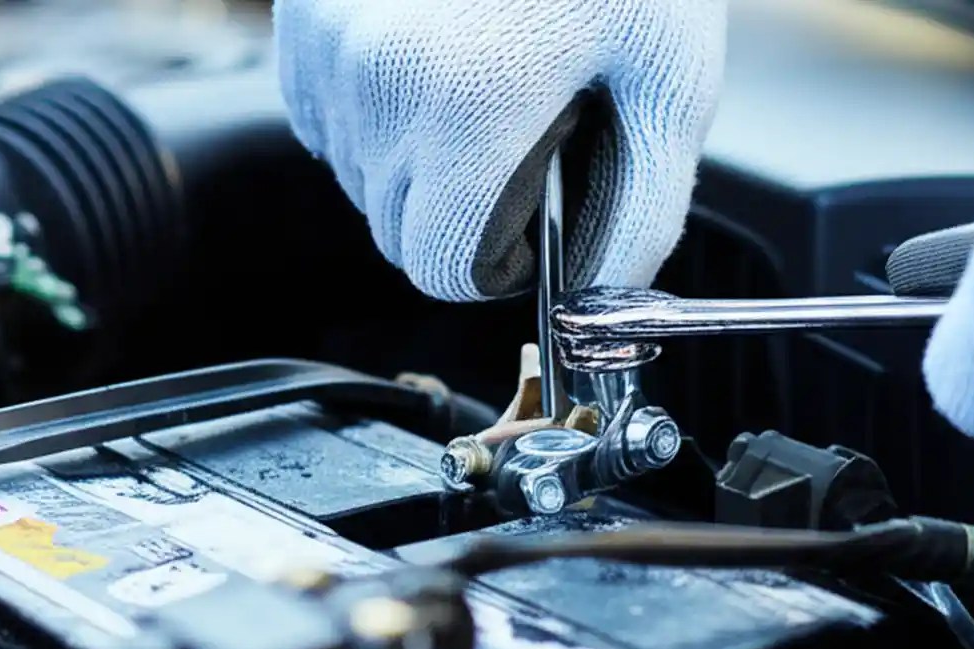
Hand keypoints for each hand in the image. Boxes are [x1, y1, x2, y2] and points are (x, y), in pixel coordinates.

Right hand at [275, 0, 726, 300]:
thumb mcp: (669, 82)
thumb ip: (640, 212)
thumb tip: (600, 295)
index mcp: (466, 100)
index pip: (439, 267)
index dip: (492, 260)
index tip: (523, 222)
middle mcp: (374, 74)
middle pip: (394, 228)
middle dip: (457, 210)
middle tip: (514, 139)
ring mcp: (325, 36)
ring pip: (355, 174)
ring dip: (412, 161)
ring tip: (479, 83)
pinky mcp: (303, 10)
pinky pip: (324, 114)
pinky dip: (373, 112)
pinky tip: (431, 59)